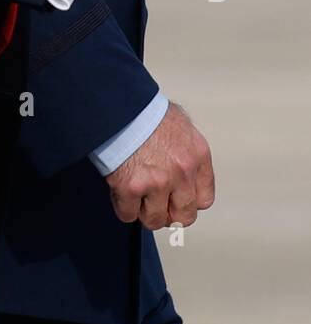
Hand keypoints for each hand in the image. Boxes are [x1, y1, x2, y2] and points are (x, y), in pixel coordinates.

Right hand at [105, 102, 212, 229]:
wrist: (119, 104)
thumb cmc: (144, 110)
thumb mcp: (179, 124)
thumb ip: (186, 149)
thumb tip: (182, 163)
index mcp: (197, 155)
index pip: (204, 200)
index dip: (187, 202)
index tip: (176, 199)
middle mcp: (182, 172)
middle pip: (183, 216)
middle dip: (167, 213)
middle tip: (154, 203)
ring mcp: (157, 182)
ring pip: (154, 219)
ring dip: (142, 211)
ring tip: (135, 195)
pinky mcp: (130, 187)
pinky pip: (128, 214)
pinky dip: (122, 206)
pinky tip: (120, 190)